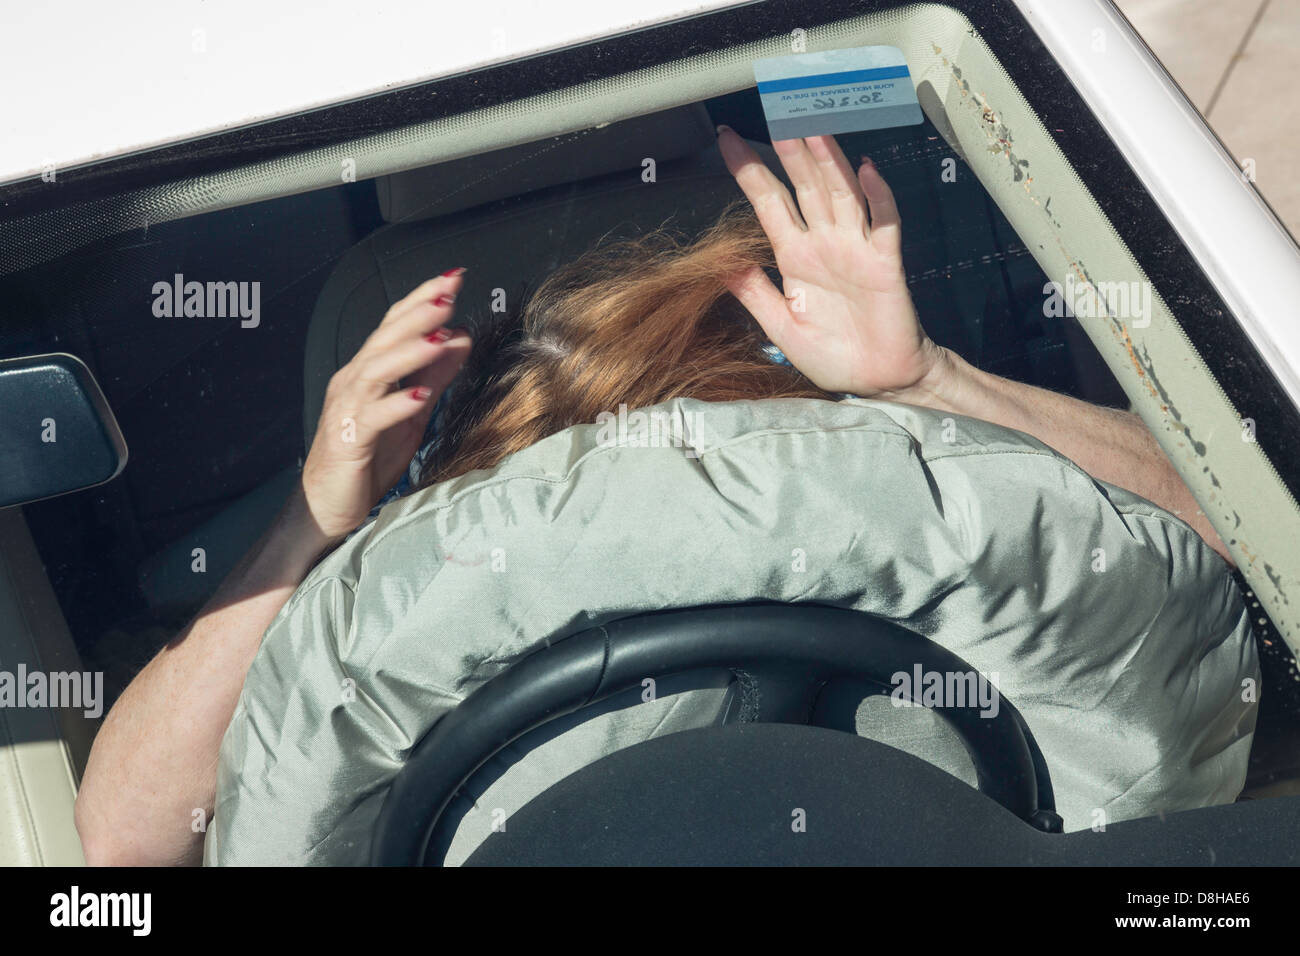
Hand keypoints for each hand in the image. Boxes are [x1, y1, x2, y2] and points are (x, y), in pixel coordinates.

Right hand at [297, 270, 471, 546]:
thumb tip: (462, 338)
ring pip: (377, 370)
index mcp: (370, 372)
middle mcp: (354, 382)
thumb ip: (434, 376)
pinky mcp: (348, 439)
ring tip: (440, 337)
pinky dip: (396, 405)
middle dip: (418, 314)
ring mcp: (348, 408)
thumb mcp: (413, 412)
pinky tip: (419, 398)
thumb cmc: (367, 457)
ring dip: (409, 352)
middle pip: (384, 338)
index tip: (454, 277)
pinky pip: (372, 417)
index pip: (395, 325)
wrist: (330, 505)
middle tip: (449, 293)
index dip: (422, 299)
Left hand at [717, 128, 945, 398]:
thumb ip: (754, 293)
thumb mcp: (780, 326)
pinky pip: (883, 223)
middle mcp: (824, 244)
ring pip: (839, 193)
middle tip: (774, 109)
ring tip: (810, 126)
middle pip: (804, 186)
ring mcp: (856, 249)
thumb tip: (718, 264)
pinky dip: (877, 196)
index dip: (748, 170)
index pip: (768, 202)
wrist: (877, 382)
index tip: (726, 140)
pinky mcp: (885, 264)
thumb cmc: (833, 356)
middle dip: (789, 149)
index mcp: (795, 257)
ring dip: (826, 160)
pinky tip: (866, 170)